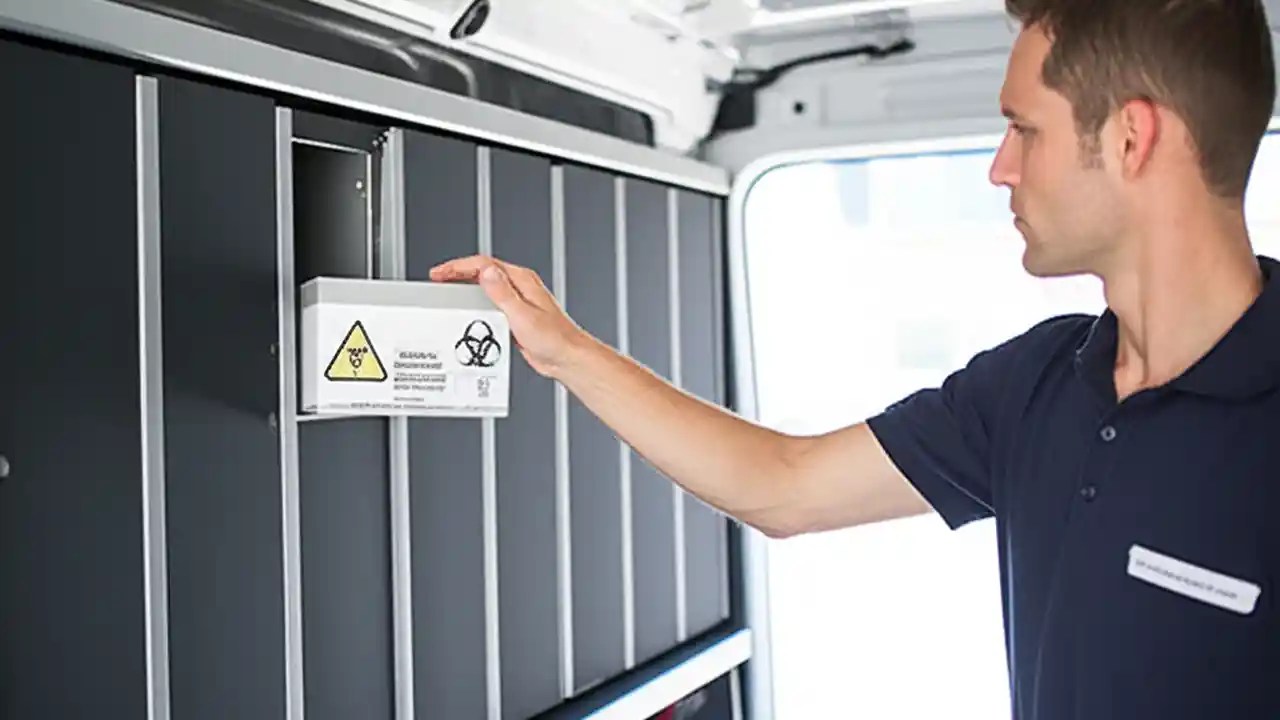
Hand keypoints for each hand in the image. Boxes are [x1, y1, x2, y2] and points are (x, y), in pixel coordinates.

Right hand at [429, 255, 588, 378]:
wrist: (567, 358)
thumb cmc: (554, 338)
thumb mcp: (522, 314)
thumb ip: (502, 293)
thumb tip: (486, 273)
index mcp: (522, 280)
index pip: (484, 264)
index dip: (458, 266)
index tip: (441, 272)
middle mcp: (520, 288)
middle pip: (483, 273)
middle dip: (458, 275)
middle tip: (439, 280)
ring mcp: (518, 302)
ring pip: (486, 290)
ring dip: (467, 291)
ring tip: (449, 296)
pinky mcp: (516, 317)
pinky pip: (491, 307)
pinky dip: (477, 308)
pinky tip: (470, 317)